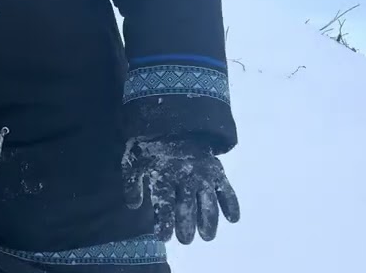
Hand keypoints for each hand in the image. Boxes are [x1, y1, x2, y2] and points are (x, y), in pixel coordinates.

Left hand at [122, 136, 240, 243]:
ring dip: (209, 221)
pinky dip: (232, 204)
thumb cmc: (152, 148)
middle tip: (185, 241)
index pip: (164, 204)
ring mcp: (204, 176)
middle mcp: (186, 178)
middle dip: (186, 226)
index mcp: (164, 176)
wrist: (174, 124)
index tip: (164, 238)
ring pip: (208, 202)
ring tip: (207, 237)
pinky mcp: (217, 172)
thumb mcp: (134, 162)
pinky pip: (226, 189)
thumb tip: (133, 205)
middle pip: (187, 207)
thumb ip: (132, 183)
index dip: (164, 222)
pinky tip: (233, 220)